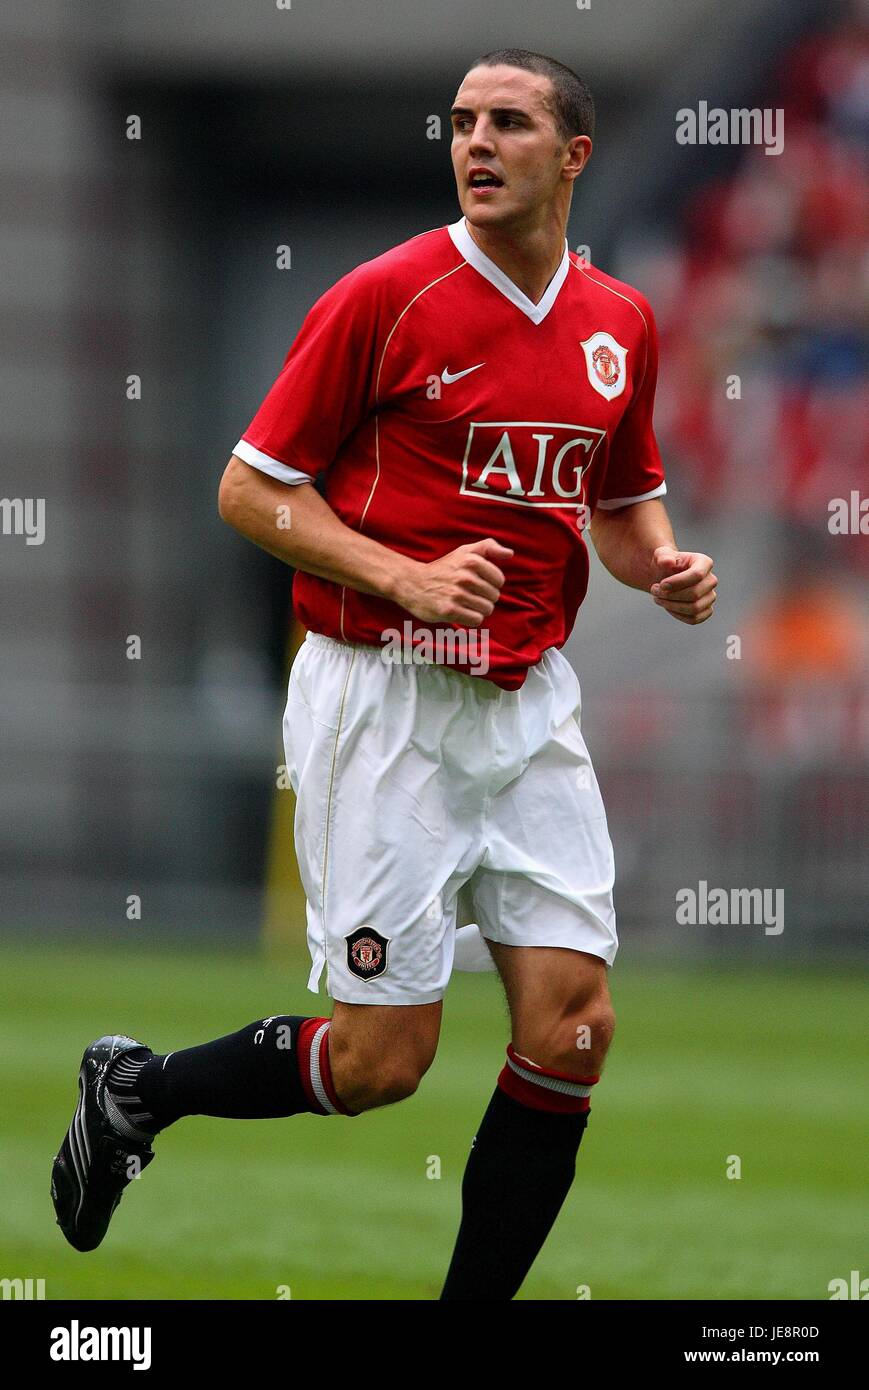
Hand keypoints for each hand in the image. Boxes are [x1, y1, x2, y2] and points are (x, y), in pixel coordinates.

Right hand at [394, 538, 512, 626]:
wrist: (412, 583)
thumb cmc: (443, 568)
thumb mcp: (464, 551)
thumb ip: (488, 547)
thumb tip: (509, 554)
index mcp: (471, 560)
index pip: (499, 580)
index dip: (491, 584)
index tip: (479, 583)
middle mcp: (464, 577)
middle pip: (494, 596)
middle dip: (485, 597)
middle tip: (469, 594)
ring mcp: (456, 595)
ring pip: (486, 609)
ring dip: (478, 609)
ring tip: (466, 603)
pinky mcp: (449, 611)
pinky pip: (476, 620)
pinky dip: (471, 618)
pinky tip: (461, 612)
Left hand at [650, 546, 716, 624]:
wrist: (667, 576)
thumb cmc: (666, 564)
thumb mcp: (661, 555)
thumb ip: (663, 556)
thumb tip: (668, 562)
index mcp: (704, 563)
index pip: (697, 575)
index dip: (677, 582)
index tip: (661, 584)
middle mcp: (711, 580)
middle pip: (694, 594)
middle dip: (670, 595)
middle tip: (655, 591)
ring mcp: (710, 596)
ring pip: (694, 609)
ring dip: (671, 606)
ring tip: (658, 598)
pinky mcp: (706, 610)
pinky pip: (694, 619)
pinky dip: (677, 615)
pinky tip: (667, 606)